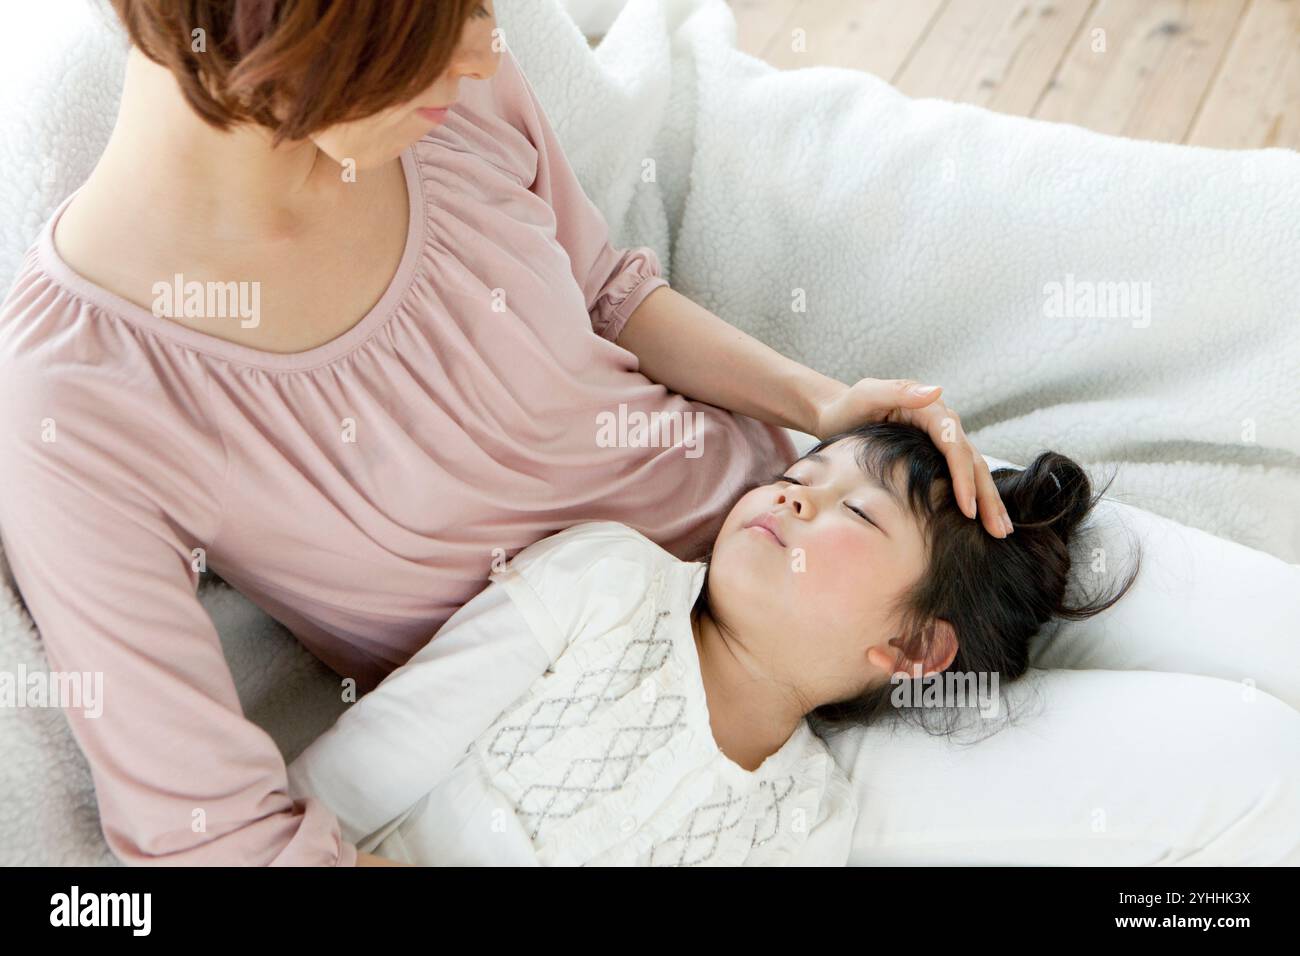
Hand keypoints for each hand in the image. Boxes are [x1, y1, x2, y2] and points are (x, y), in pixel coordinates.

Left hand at [812, 378, 1012, 537]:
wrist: (837, 412)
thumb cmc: (848, 406)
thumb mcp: (867, 394)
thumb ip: (899, 391)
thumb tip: (938, 391)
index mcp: (930, 411)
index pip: (955, 447)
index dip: (964, 479)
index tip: (968, 510)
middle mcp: (943, 423)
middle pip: (973, 461)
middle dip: (987, 497)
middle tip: (998, 530)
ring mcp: (942, 438)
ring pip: (974, 469)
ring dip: (989, 500)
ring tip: (1001, 530)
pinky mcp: (937, 452)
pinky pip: (962, 473)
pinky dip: (975, 495)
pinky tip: (982, 517)